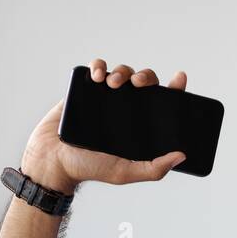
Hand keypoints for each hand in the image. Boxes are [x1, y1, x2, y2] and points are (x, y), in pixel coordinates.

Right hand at [19, 58, 188, 193]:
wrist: (54, 160)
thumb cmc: (90, 168)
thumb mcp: (125, 172)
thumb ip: (154, 168)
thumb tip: (182, 156)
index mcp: (140, 125)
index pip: (162, 103)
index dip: (174, 89)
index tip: (179, 79)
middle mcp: (126, 108)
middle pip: (144, 82)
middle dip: (145, 76)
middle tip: (139, 83)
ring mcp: (106, 97)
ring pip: (122, 72)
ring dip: (121, 71)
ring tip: (113, 83)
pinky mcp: (85, 89)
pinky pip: (96, 68)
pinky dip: (98, 66)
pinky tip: (98, 75)